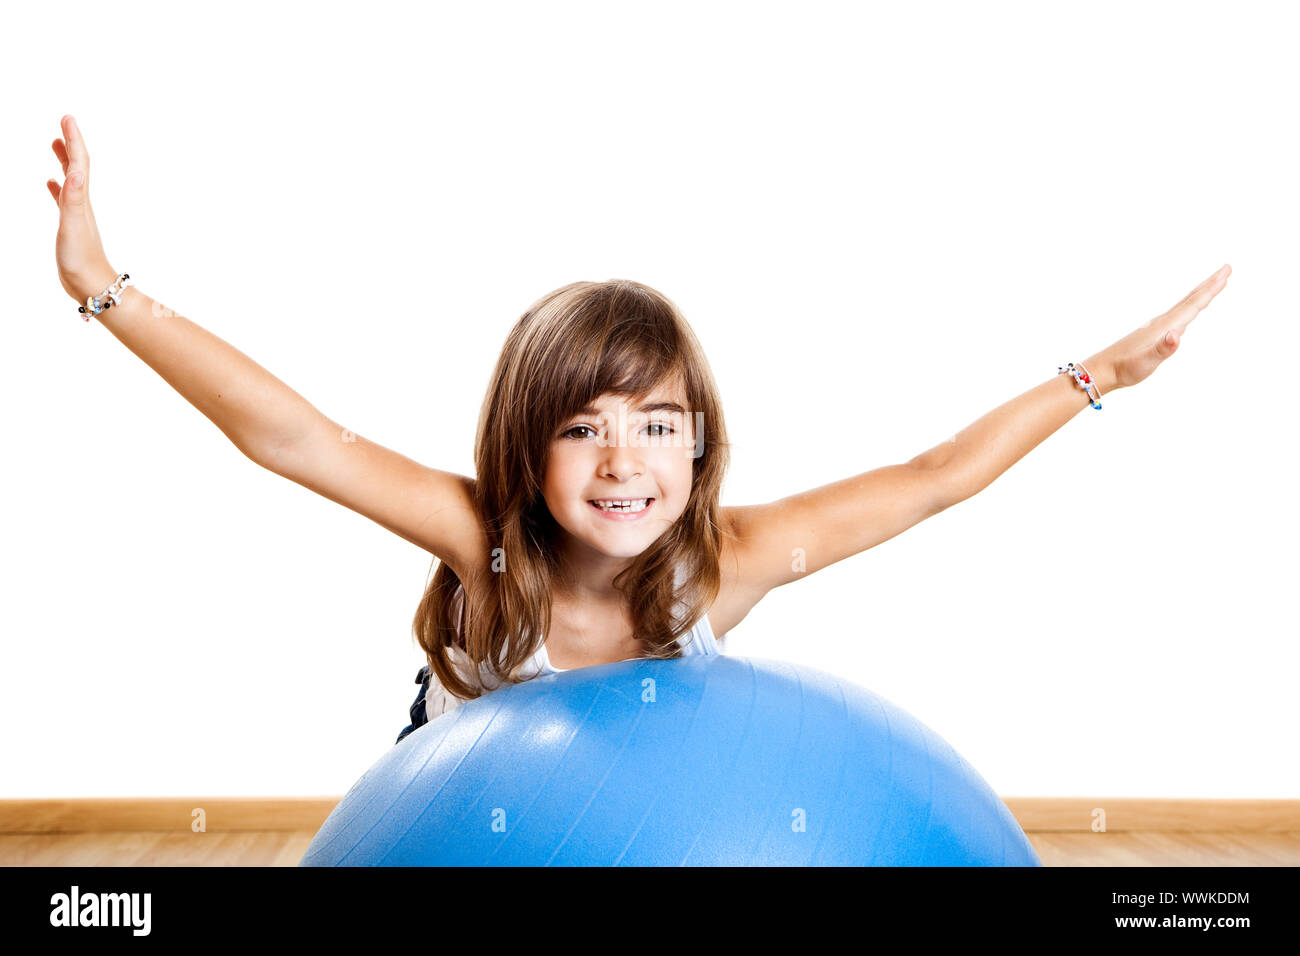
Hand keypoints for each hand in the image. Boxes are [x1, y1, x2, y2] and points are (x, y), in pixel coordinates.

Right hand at [46, 115, 117, 305]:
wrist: (91, 285)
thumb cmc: (81, 259)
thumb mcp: (74, 225)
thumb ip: (74, 199)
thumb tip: (77, 171)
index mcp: (82, 200)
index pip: (79, 163)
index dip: (73, 139)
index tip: (67, 118)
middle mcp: (82, 203)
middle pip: (77, 166)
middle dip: (70, 143)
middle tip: (64, 122)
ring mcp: (77, 214)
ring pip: (71, 180)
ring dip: (64, 160)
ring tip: (55, 144)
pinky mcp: (71, 226)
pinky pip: (63, 200)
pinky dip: (57, 188)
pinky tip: (51, 183)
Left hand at [1089, 264, 1231, 391]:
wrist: (1104, 370)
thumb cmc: (1125, 368)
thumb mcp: (1146, 361)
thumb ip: (1162, 349)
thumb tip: (1176, 335)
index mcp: (1166, 326)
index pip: (1193, 304)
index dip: (1211, 290)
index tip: (1226, 273)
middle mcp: (1162, 322)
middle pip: (1190, 299)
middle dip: (1210, 284)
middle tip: (1226, 268)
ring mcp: (1157, 326)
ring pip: (1184, 305)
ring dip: (1200, 293)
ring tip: (1212, 284)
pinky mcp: (1153, 333)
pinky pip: (1177, 314)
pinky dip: (1188, 306)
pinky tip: (1187, 309)